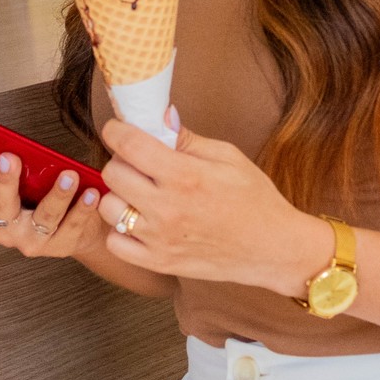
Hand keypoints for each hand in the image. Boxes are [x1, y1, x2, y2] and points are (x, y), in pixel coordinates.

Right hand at [0, 149, 104, 261]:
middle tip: (9, 159)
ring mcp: (31, 240)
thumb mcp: (25, 178)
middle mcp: (5, 227)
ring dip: (56, 195)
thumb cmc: (44, 195)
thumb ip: (17, 163)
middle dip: (4, 182)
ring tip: (69, 176)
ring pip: (42, 218)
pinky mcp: (59, 245)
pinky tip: (92, 193)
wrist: (79, 229)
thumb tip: (11, 137)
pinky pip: (71, 226)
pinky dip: (82, 208)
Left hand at [97, 118, 332, 294]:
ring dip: (119, 195)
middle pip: (112, 173)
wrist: (271, 248)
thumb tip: (160, 117)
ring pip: (108, 207)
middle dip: (121, 160)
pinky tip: (140, 221)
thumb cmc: (254, 199)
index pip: (129, 145)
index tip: (118, 129)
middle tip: (138, 162)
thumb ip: (187, 139)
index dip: (116, 131)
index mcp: (186, 175)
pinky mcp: (158, 262)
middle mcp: (167, 207)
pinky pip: (115, 243)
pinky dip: (120, 230)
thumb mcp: (228, 156)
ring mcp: (159, 239)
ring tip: (140, 193)